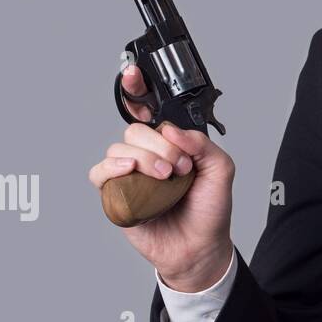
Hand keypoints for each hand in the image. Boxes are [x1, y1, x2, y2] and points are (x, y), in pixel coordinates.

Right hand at [88, 64, 234, 290]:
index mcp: (169, 144)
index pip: (147, 111)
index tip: (134, 73)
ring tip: (166, 179)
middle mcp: (147, 156)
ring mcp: (130, 175)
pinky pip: (100, 174)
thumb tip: (173, 131)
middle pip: (134, 130)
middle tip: (180, 167)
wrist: (201, 248)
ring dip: (144, 159)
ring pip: (118, 149)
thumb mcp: (221, 171)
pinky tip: (131, 173)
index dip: (136, 88)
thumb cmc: (209, 211)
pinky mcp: (116, 195)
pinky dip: (113, 169)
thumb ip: (204, 145)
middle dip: (158, 144)